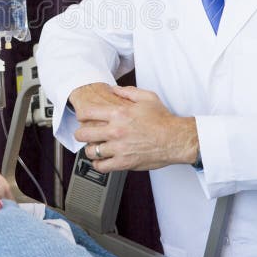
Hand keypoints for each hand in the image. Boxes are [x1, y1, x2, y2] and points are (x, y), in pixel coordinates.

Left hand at [74, 85, 198, 172]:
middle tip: (83, 134)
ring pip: (91, 152)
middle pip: (84, 134)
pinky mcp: (124, 162)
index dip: (81, 115)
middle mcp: (116, 131)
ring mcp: (119, 148)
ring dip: (90, 150)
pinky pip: (102, 166)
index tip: (82, 117)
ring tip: (93, 148)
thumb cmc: (163, 120)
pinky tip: (101, 160)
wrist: (175, 139)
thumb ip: (127, 91)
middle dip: (80, 133)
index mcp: (119, 114)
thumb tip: (114, 89)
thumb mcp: (147, 97)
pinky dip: (98, 164)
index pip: (87, 113)